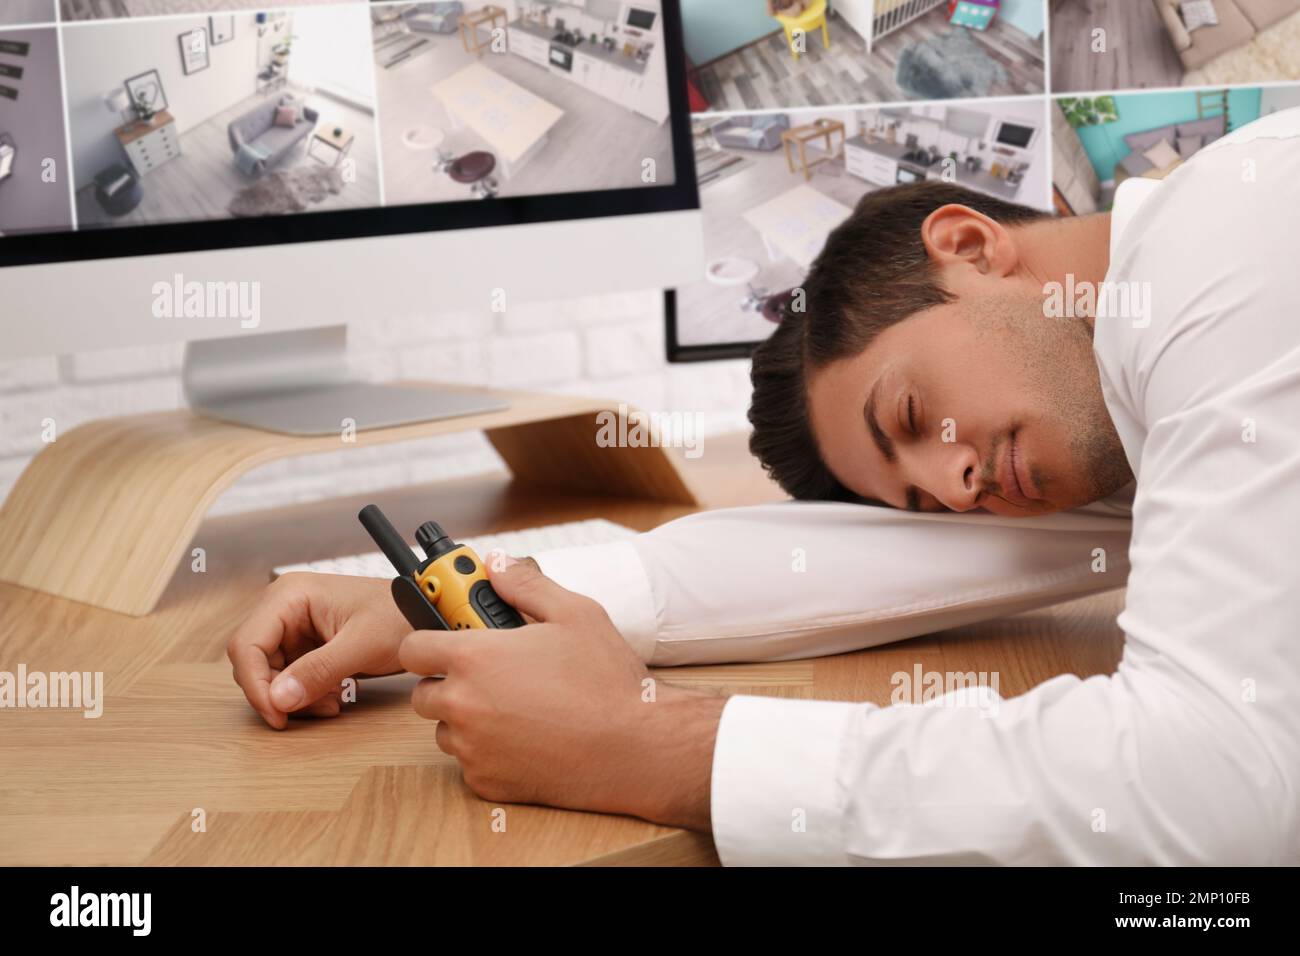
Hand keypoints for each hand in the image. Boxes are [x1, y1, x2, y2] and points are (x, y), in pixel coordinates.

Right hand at [228, 572, 410, 728]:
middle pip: (255, 662)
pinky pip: (292, 678)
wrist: (427, 616)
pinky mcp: (308, 646)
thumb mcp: (361, 645)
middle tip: (312, 709)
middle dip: (279, 693)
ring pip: (273, 675)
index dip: (255, 683)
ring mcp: (295, 628)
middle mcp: (285, 608)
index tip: (276, 713)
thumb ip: (319, 671)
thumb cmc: (401, 615)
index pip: (247, 645)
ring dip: (296, 697)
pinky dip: (308, 694)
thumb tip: (277, 699)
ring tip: (332, 702)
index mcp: (290, 595)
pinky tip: (334, 697)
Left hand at [400, 553, 724, 829]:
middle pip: (423, 693)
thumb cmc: (607, 682)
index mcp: (475, 659)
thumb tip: (497, 564)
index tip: (444, 640)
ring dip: (467, 719)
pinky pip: (471, 763)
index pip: (412, 648)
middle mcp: (463, 706)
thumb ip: (526, 583)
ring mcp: (473, 749)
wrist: (636, 748)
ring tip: (516, 707)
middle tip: (489, 676)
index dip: (427, 641)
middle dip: (448, 682)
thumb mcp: (574, 613)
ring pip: (446, 730)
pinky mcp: (487, 783)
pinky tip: (527, 738)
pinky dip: (489, 752)